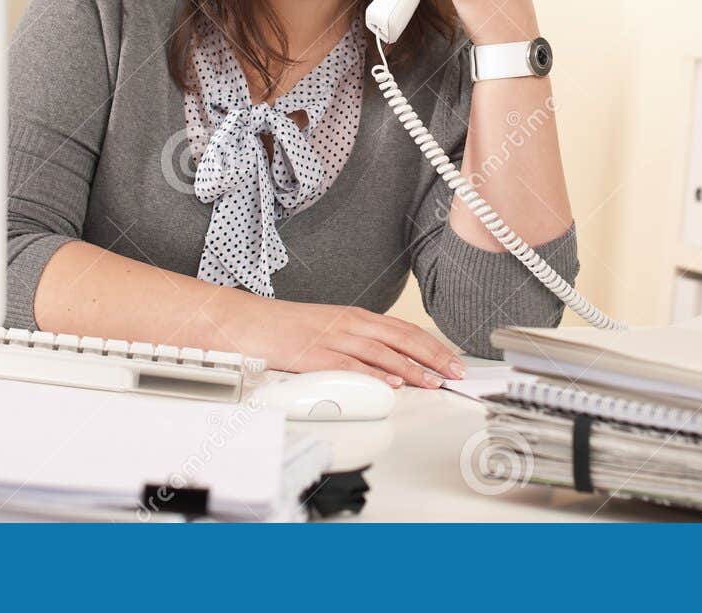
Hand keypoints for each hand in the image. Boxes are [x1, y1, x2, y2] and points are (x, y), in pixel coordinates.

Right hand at [228, 295, 464, 387]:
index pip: (403, 330)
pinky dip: (375, 374)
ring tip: (435, 382)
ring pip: (382, 352)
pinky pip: (351, 365)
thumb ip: (355, 345)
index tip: (453, 360)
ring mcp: (332, 337)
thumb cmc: (283, 328)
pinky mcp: (315, 355)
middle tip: (457, 373)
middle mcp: (349, 323)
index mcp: (354, 317)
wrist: (244, 321)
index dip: (432, 345)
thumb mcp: (327, 330)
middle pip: (401, 338)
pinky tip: (393, 384)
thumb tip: (386, 367)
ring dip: (412, 368)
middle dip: (433, 356)